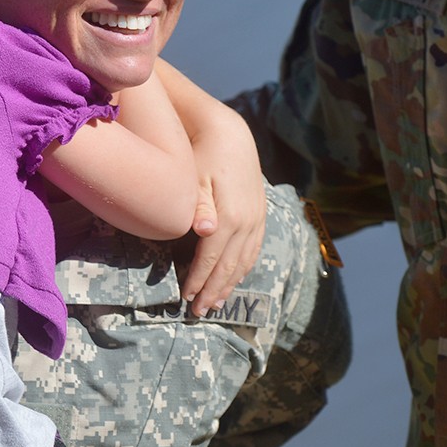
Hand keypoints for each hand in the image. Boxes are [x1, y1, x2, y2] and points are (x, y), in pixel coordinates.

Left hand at [180, 115, 265, 316]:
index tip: (185, 298)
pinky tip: (234, 279)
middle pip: (229, 266)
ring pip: (244, 261)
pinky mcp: (260, 215)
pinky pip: (254, 250)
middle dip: (213, 291)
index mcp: (228, 216)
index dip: (198, 280)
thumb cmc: (201, 156)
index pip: (211, 258)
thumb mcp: (194, 177)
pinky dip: (243, 268)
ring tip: (216, 304)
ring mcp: (256, 219)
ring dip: (229, 284)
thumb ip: (198, 206)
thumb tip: (205, 232)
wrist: (228, 134)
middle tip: (198, 312)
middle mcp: (247, 222)